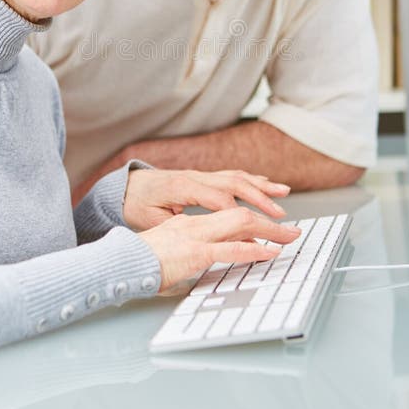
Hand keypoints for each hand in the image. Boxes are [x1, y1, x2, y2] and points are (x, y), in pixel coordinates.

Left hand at [123, 168, 290, 230]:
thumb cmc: (136, 204)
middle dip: (261, 200)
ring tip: (284, 194)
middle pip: (235, 186)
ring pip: (237, 177)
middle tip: (281, 216)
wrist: (124, 186)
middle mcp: (196, 177)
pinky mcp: (203, 177)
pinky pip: (232, 175)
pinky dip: (252, 180)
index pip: (219, 200)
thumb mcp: (149, 219)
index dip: (240, 214)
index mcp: (183, 187)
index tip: (257, 231)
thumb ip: (175, 224)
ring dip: (262, 186)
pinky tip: (267, 184)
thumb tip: (199, 234)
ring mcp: (201, 175)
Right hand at [139, 208, 300, 290]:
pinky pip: (231, 248)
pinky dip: (254, 249)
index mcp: (187, 224)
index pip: (227, 216)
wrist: (120, 265)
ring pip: (241, 224)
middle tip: (293, 230)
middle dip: (270, 222)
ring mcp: (196, 237)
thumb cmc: (137, 264)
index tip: (269, 227)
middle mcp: (195, 225)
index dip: (252, 221)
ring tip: (291, 237)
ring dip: (270, 230)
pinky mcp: (196, 253)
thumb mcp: (165, 252)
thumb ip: (183, 251)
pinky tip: (270, 252)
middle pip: (241, 215)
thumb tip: (196, 261)